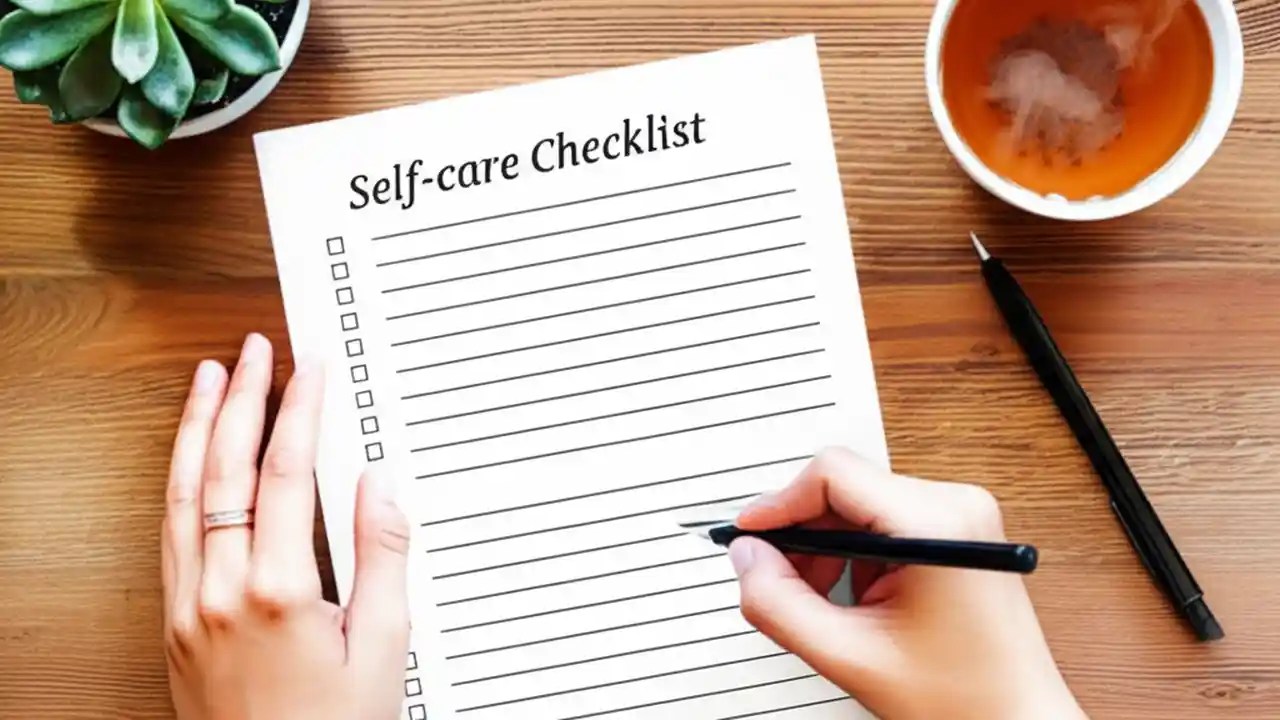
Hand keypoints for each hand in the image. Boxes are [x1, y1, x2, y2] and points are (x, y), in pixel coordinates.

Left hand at [161, 334, 410, 719]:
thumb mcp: (383, 649)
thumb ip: (382, 559)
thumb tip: (379, 487)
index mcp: (278, 591)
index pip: (285, 473)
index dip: (298, 410)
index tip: (309, 370)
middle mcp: (221, 591)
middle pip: (224, 469)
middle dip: (240, 399)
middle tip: (253, 352)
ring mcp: (190, 606)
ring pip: (182, 493)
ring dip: (194, 428)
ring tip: (208, 380)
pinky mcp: (175, 624)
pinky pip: (171, 532)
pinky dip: (177, 480)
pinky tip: (189, 459)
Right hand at [729, 447, 1086, 719]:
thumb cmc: (964, 697)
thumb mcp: (850, 656)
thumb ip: (780, 605)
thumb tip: (746, 559)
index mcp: (937, 522)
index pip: (833, 474)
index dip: (779, 504)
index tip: (749, 536)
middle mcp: (955, 504)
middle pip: (844, 488)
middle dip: (802, 536)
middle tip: (779, 583)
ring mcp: (961, 516)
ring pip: (859, 506)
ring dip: (826, 550)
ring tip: (824, 606)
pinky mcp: (958, 532)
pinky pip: (882, 523)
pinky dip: (854, 557)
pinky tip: (856, 602)